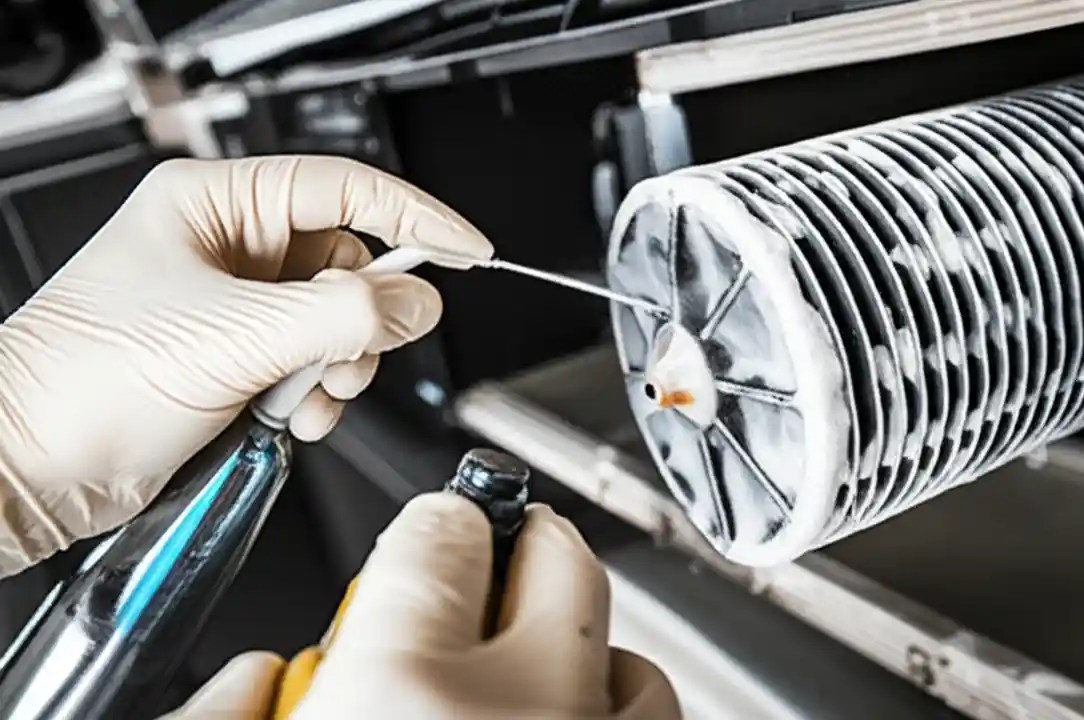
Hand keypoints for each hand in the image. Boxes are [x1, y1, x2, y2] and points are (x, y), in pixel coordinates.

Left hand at [0, 156, 490, 575]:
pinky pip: (315, 362)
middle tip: (352, 353)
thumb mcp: (235, 337)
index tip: (467, 248)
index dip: (415, 217)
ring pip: (339, 319)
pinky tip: (292, 416)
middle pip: (350, 262)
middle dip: (364, 318)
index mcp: (215, 205)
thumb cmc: (84, 384)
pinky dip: (320, 393)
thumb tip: (418, 302)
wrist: (31, 471)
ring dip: (341, 365)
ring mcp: (233, 305)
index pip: (343, 188)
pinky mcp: (237, 357)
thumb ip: (344, 315)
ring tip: (308, 395)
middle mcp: (228, 248)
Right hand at [166, 494, 680, 718]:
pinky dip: (618, 701)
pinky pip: (648, 716)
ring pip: (624, 647)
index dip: (433, 522)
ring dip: (581, 636)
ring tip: (536, 651)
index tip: (429, 532)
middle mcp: (520, 712)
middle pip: (555, 561)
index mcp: (400, 690)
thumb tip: (256, 678)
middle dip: (521, 540)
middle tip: (493, 550)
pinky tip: (576, 714)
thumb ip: (232, 708)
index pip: (439, 536)